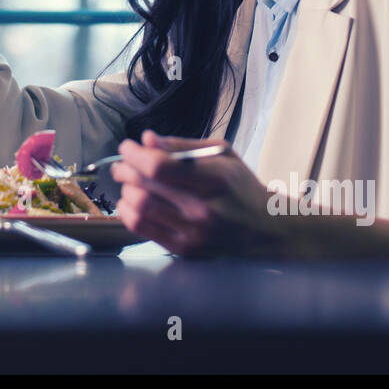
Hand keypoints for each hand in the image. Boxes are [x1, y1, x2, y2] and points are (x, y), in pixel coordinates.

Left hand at [112, 130, 284, 256]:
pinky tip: (130, 202)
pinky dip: (128, 212)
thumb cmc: (242, 188)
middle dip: (125, 170)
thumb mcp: (222, 155)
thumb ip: (181, 146)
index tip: (127, 147)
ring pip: (140, 208)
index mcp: (215, 179)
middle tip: (121, 164)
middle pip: (146, 186)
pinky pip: (143, 229)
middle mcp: (204, 209)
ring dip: (126, 191)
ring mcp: (194, 233)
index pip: (160, 166)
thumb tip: (146, 139)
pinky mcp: (186, 249)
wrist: (267, 230)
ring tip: (128, 183)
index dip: (135, 155)